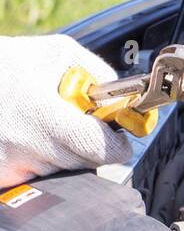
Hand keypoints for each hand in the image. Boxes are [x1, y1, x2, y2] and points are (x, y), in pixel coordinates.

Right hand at [0, 34, 131, 188]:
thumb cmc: (8, 63)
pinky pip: (37, 176)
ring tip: (49, 123)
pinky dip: (43, 159)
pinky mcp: (1, 178)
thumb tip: (120, 98)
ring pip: (61, 170)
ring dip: (66, 151)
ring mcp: (9, 167)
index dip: (116, 146)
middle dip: (92, 145)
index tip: (124, 140)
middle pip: (82, 163)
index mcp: (40, 115)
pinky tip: (33, 136)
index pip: (95, 147)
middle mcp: (23, 148)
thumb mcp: (57, 52)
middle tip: (87, 125)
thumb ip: (96, 72)